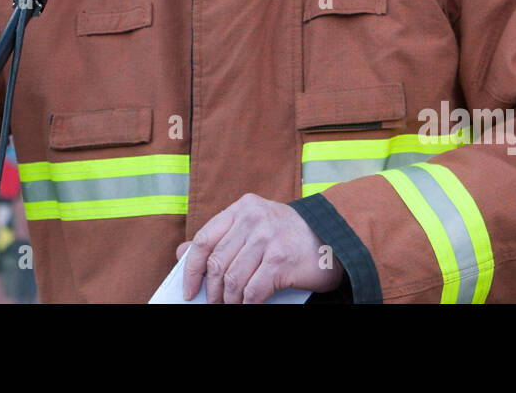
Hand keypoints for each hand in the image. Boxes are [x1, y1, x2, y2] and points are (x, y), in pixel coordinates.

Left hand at [179, 193, 343, 302]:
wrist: (334, 238)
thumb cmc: (289, 236)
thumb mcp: (254, 226)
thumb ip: (221, 237)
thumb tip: (181, 254)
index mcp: (242, 208)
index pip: (204, 239)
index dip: (191, 268)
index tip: (189, 289)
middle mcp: (253, 219)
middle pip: (218, 263)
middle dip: (213, 291)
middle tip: (214, 304)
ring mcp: (268, 238)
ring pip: (234, 279)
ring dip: (229, 301)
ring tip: (231, 307)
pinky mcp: (282, 260)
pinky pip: (254, 291)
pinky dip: (247, 305)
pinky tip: (247, 307)